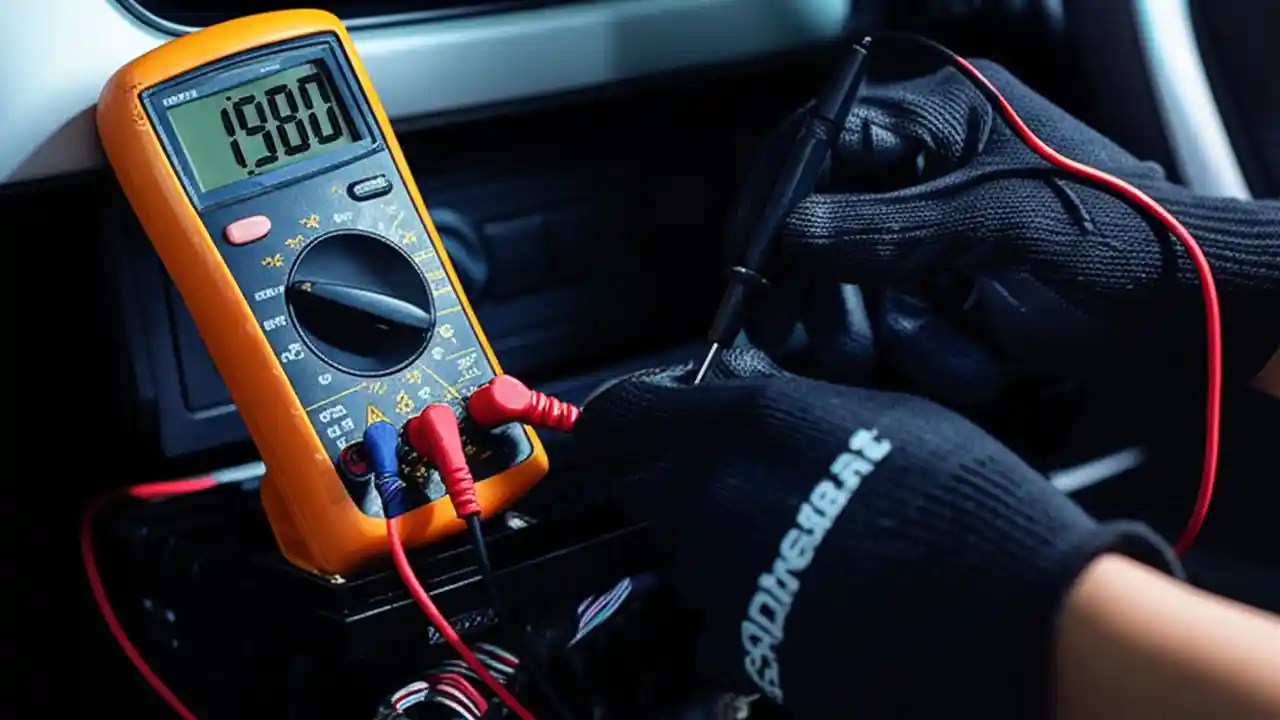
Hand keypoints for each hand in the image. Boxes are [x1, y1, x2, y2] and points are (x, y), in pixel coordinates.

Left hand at [574, 347, 1178, 717]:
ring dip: (726, 560)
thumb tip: (763, 409)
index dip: (611, 424)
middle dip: (683, 495)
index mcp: (740, 423)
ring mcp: (716, 573)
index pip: (622, 415)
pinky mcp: (736, 643)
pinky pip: (717, 630)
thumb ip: (795, 409)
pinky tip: (811, 612)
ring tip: (807, 561)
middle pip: (649, 492)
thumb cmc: (958, 496)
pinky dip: (750, 623)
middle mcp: (709, 492)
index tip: (613, 432)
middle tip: (751, 501)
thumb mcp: (878, 413)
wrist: (1000, 604)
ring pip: (688, 562)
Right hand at [750, 59, 1279, 402]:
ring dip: (886, 332)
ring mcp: (926, 225)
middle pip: (821, 217)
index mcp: (937, 111)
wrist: (1186, 300)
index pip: (821, 139)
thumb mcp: (999, 221)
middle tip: (814, 344)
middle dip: (825, 289)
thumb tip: (791, 235)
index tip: (748, 263)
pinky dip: (917, 348)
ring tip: (951, 360)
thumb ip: (890, 227)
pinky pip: (888, 316)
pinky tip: (970, 363)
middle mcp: (920, 162)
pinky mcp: (938, 281)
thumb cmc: (1116, 232)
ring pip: (852, 279)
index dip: (775, 199)